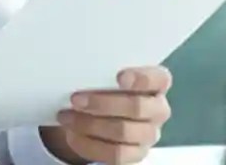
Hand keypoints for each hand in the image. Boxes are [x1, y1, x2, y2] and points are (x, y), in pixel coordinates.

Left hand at [51, 66, 172, 164]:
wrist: (100, 115)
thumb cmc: (105, 87)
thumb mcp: (106, 75)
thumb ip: (103, 72)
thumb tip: (79, 70)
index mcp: (157, 83)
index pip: (158, 79)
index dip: (141, 78)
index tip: (119, 76)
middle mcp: (158, 109)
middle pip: (137, 107)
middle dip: (103, 103)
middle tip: (76, 99)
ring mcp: (149, 134)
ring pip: (123, 132)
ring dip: (90, 124)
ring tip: (67, 117)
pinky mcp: (136, 154)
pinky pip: (115, 154)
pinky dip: (89, 144)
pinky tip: (72, 134)